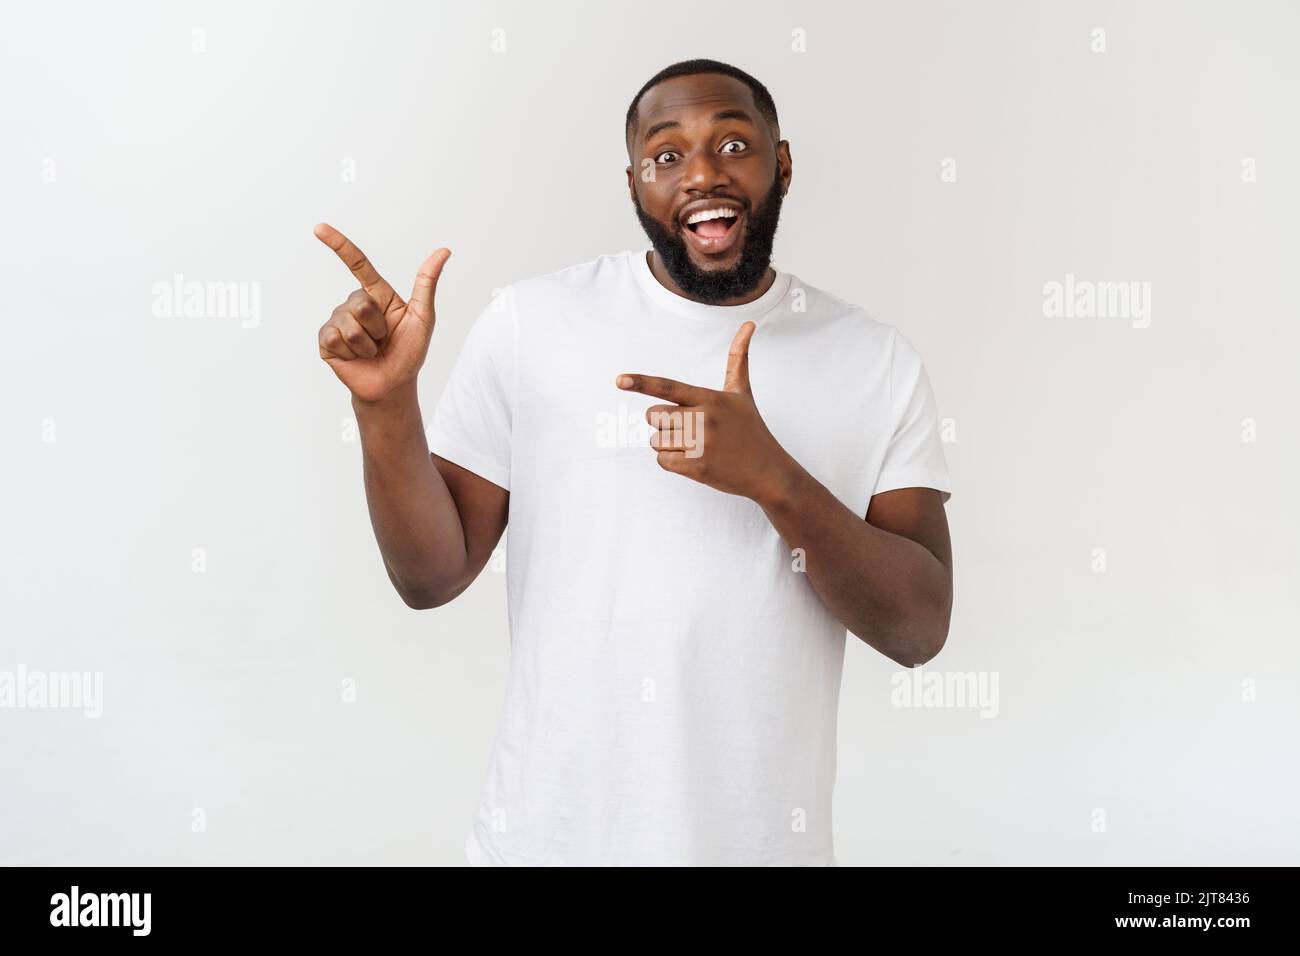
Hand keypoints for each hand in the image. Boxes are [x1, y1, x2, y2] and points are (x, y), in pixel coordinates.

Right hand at [314, 223, 450, 403]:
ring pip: (350, 326)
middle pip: (361, 305)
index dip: (338, 245)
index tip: (320, 229)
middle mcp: (354, 304)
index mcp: (377, 294)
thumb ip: (427, 283)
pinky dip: (352, 353)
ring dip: (368, 345)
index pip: (357, 264)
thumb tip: (444, 251)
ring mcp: (338, 321)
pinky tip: (356, 358)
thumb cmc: (410, 351)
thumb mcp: (423, 317)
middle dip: (378, 328)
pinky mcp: (326, 341)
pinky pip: (336, 339)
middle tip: (384, 340)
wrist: (394, 384)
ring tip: (372, 351)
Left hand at [616, 321, 796, 502]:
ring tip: (698, 446)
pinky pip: (663, 461)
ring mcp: (700, 444)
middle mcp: (703, 419)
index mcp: (710, 398)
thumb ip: (738, 359)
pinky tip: (696, 461)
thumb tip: (748, 323)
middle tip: (691, 429)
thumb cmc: (750, 429)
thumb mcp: (742, 393)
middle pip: (653, 415)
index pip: (669, 388)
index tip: (620, 381)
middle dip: (664, 423)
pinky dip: (673, 462)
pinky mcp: (697, 467)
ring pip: (656, 440)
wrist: (768, 471)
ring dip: (670, 445)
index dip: (642, 383)